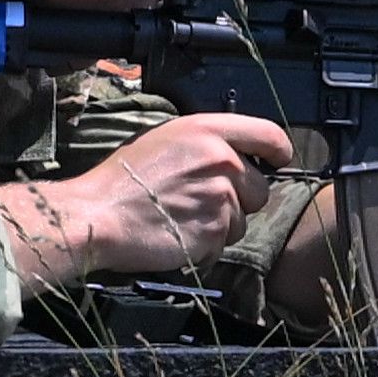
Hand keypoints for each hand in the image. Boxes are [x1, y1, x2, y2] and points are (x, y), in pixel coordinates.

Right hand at [0, 111, 292, 287]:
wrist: (98, 215)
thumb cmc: (122, 179)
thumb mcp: (164, 140)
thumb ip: (204, 145)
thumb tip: (234, 157)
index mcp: (207, 130)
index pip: (267, 133)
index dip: (278, 150)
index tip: (278, 159)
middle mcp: (221, 159)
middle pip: (259, 188)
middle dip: (239, 200)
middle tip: (200, 203)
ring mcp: (221, 196)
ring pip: (242, 220)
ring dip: (220, 226)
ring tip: (182, 220)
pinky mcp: (215, 230)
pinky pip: (224, 244)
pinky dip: (206, 247)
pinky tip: (178, 236)